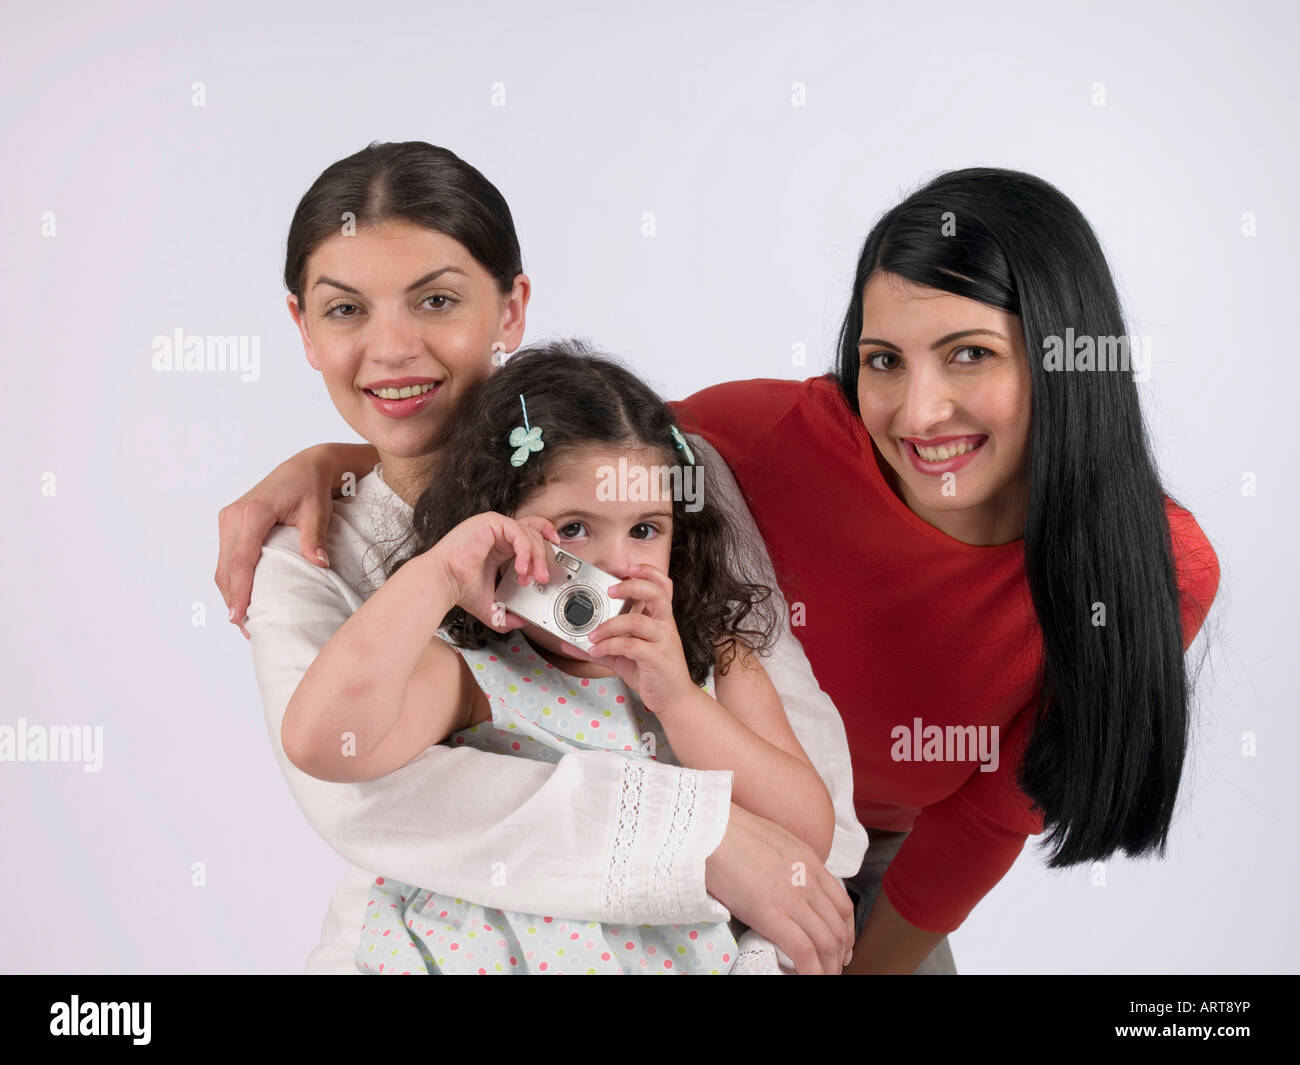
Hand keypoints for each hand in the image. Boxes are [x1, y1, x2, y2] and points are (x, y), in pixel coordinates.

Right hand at [215, 444, 336, 636]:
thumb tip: (320, 565)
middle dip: (233, 600)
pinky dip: (233, 579)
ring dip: (231, 592)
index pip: (241, 560)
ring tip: (246, 620)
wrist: (304, 466)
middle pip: (226, 567)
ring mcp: (229, 519)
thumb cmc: (311, 487)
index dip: (240, 590)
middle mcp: (234, 516)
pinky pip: (227, 557)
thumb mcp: (317, 511)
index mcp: (253, 513)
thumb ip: (314, 537)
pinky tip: (244, 598)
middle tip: (247, 628)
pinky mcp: (231, 524)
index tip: (239, 616)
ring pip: (222, 565)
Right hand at [432, 512, 560, 632]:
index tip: (554, 559)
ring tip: (532, 576)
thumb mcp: (490, 605)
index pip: (528, 537)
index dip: (544, 544)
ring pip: (528, 534)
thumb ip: (506, 613)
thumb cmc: (459, 588)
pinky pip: (518, 533)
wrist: (443, 583)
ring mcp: (494, 526)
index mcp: (498, 547)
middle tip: (544, 577)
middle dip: (543, 556)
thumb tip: (521, 622)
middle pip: (533, 533)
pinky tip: (522, 568)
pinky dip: (525, 552)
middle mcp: (497, 534)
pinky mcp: (491, 523)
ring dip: (535, 557)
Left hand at [579, 563, 694, 714]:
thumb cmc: (653, 673)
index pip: (663, 586)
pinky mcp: (657, 658)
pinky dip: (610, 645)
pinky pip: (631, 645)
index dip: (648, 572)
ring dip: (610, 624)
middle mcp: (665, 625)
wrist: (674, 700)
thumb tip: (572, 643)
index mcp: (660, 619)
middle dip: (631, 586)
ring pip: (638, 620)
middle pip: (656, 593)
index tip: (628, 568)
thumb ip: (602, 647)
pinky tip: (595, 650)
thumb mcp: (625, 657)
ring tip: (593, 634)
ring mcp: (663, 641)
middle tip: (610, 590)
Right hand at [705, 803, 854, 974]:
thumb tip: (783, 879)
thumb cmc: (728, 831)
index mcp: (809, 860)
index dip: (846, 931)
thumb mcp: (772, 840)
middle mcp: (808, 880)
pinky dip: (813, 971)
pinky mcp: (772, 914)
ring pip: (827, 942)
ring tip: (823, 977)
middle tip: (834, 968)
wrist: (709, 828)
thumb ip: (788, 861)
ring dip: (828, 967)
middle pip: (838, 927)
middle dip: (839, 954)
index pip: (842, 903)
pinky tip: (810, 978)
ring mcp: (792, 897)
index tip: (842, 945)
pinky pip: (804, 950)